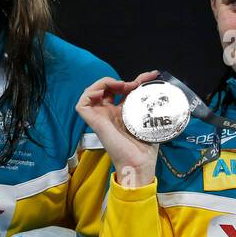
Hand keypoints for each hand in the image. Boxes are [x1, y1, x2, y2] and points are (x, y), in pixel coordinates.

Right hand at [75, 71, 160, 186]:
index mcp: (121, 113)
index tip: (150, 76)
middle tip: (133, 85)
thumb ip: (147, 97)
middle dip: (117, 81)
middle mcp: (108, 113)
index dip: (134, 80)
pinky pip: (82, 104)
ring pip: (90, 93)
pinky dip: (89, 93)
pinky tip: (103, 92)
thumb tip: (154, 78)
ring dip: (103, 83)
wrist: (139, 160)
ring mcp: (99, 117)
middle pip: (104, 89)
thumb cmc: (145, 145)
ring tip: (119, 85)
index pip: (121, 90)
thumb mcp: (148, 114)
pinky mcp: (93, 122)